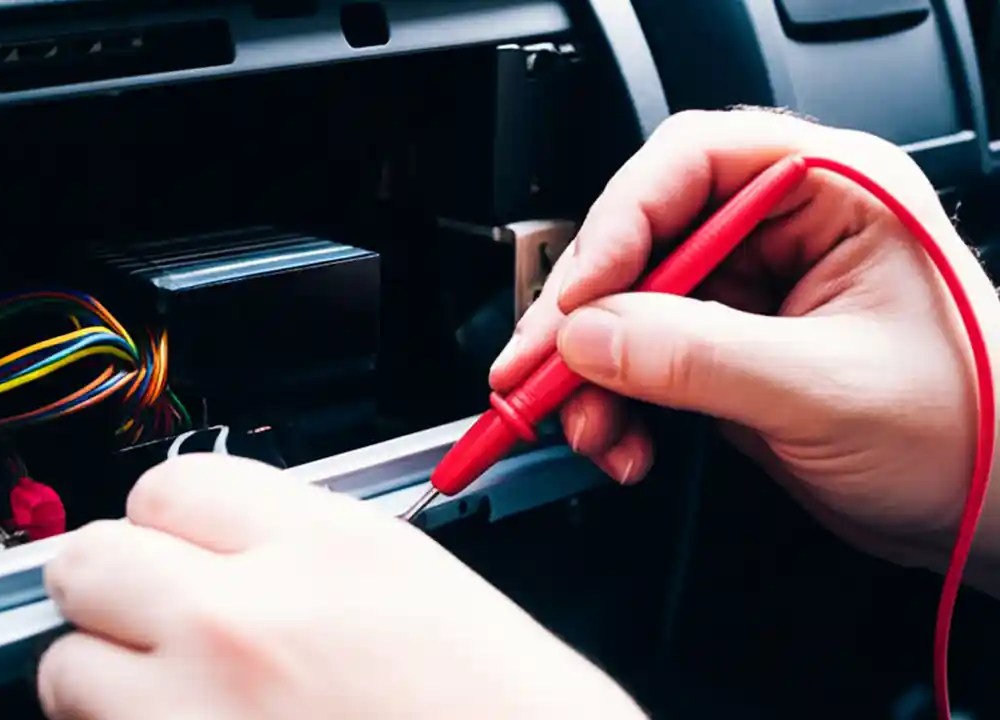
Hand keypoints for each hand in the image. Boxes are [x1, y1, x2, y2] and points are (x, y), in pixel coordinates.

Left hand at [37, 454, 643, 719]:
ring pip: (67, 668)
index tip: (168, 546)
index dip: (164, 519)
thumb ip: (309, 552)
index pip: (169, 484)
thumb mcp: (422, 586)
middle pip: (90, 560)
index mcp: (326, 548)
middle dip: (106, 587)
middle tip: (138, 616)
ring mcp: (202, 714)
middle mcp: (248, 620)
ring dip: (99, 680)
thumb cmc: (514, 719)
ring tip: (156, 700)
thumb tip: (227, 549)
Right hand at [491, 109, 999, 592]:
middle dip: (584, 314)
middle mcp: (781, 229)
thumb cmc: (970, 429)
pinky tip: (622, 444)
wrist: (993, 514)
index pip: (691, 163)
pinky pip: (641, 361)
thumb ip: (698, 356)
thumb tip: (590, 335)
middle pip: (643, 239)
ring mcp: (749, 293)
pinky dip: (616, 404)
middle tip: (535, 368)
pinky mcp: (725, 351)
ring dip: (592, 372)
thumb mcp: (825, 387)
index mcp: (832, 190)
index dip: (620, 222)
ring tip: (588, 428)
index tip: (579, 297)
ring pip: (628, 308)